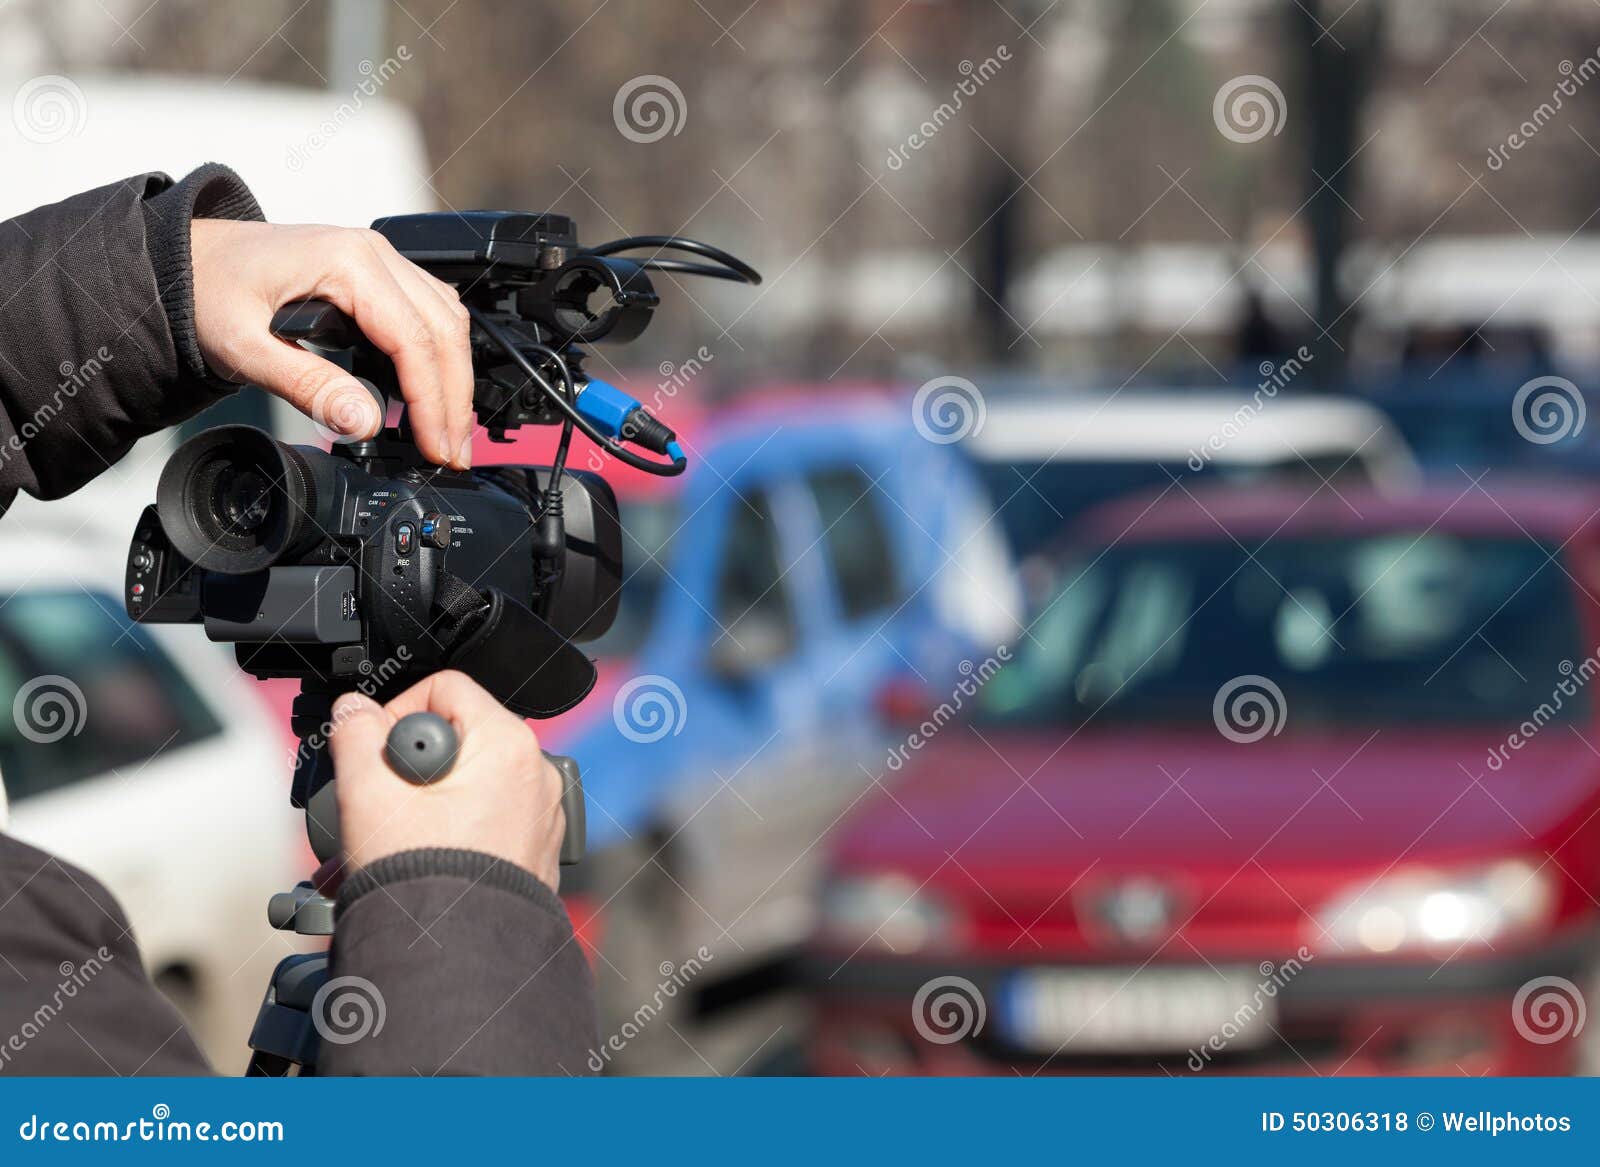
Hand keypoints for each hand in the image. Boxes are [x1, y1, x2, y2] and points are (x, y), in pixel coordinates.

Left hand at [190, 219, 473, 468]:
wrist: (187, 260)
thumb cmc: (207, 291)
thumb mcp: (245, 347)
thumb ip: (308, 386)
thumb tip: (367, 423)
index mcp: (346, 261)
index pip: (414, 339)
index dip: (432, 401)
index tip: (436, 448)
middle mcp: (374, 252)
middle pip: (445, 330)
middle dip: (455, 399)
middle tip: (452, 453)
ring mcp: (381, 260)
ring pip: (447, 320)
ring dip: (455, 379)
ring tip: (448, 432)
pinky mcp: (379, 274)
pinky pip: (431, 312)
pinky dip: (441, 357)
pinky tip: (434, 394)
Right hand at [326, 671, 565, 890]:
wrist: (456, 960)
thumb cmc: (423, 879)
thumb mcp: (369, 794)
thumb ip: (356, 736)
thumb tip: (354, 709)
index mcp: (508, 746)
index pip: (445, 688)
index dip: (398, 712)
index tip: (374, 751)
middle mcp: (536, 775)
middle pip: (457, 737)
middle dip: (406, 767)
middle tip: (373, 801)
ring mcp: (540, 816)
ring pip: (467, 785)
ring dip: (421, 804)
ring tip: (383, 840)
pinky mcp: (534, 852)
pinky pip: (485, 821)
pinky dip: (448, 831)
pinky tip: (414, 858)